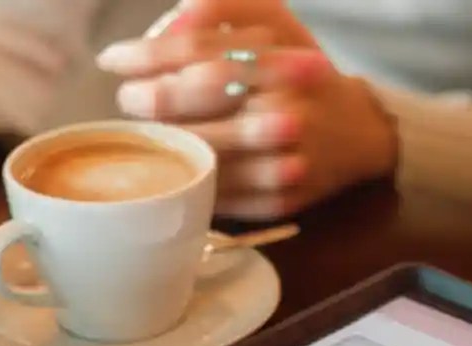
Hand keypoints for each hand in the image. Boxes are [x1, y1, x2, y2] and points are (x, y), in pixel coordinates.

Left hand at [99, 9, 397, 219]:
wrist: (359, 133)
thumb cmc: (299, 71)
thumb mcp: (274, 24)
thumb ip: (222, 9)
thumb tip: (168, 26)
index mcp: (281, 57)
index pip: (200, 50)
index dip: (147, 53)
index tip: (113, 58)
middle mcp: (286, 105)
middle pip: (199, 96)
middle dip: (149, 96)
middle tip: (128, 97)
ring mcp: (285, 158)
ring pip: (203, 151)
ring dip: (162, 143)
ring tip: (145, 132)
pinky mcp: (280, 200)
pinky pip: (218, 194)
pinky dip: (186, 181)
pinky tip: (170, 168)